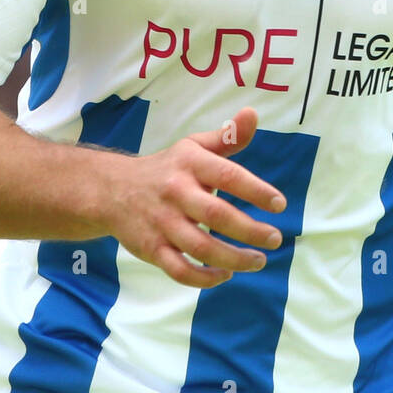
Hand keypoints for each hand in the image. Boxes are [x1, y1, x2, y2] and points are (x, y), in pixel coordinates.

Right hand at [101, 106, 286, 287]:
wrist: (112, 189)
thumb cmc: (167, 168)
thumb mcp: (194, 147)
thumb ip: (227, 136)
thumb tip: (253, 113)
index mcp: (190, 164)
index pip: (228, 176)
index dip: (256, 190)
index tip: (279, 204)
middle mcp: (175, 192)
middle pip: (217, 216)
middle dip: (250, 231)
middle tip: (275, 239)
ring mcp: (162, 223)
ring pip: (201, 248)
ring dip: (234, 259)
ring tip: (258, 261)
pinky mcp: (151, 248)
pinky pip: (179, 270)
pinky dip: (204, 279)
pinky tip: (224, 274)